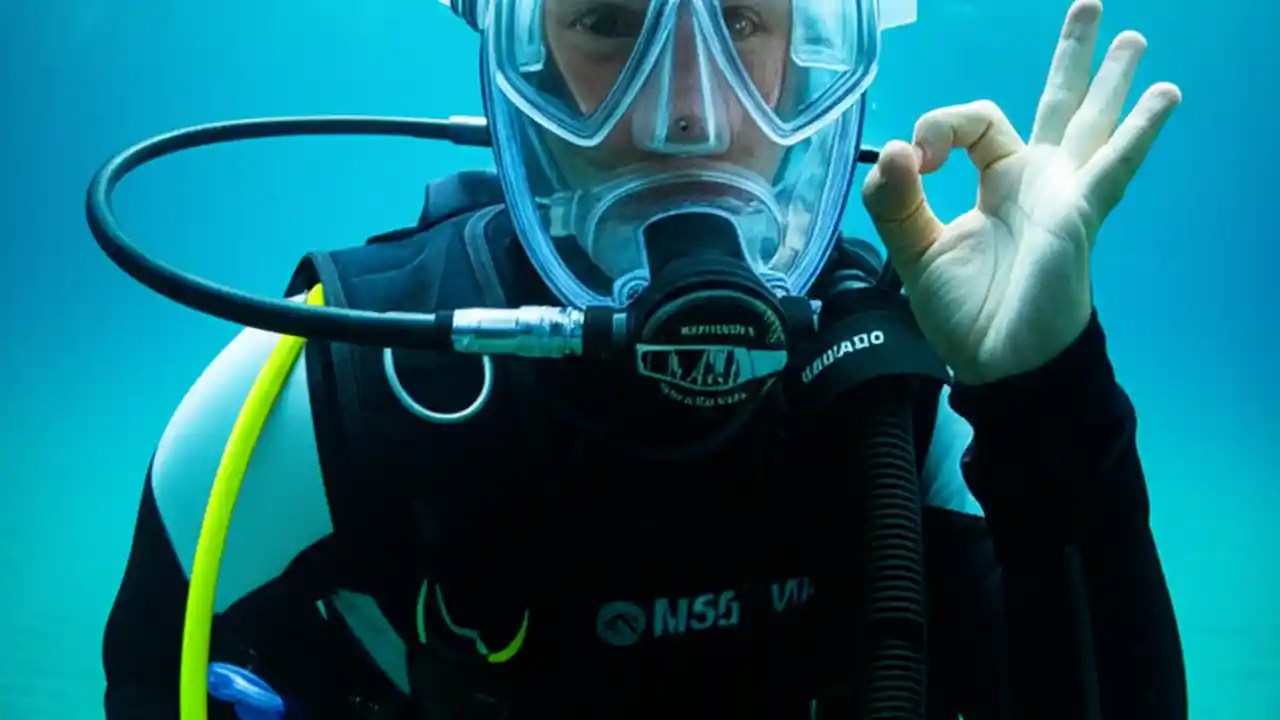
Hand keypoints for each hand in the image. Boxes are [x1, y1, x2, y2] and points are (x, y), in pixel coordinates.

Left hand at [861, 0, 1181, 384]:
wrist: (997, 361)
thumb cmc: (964, 311)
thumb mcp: (915, 251)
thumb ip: (896, 202)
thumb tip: (892, 147)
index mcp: (997, 182)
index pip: (975, 123)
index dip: (941, 124)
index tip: (916, 157)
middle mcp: (1035, 179)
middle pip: (1055, 104)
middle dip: (1072, 57)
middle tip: (1088, 4)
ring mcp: (1063, 194)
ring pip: (1090, 123)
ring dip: (1112, 80)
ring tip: (1133, 37)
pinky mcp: (1079, 215)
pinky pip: (1111, 167)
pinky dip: (1136, 132)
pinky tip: (1162, 98)